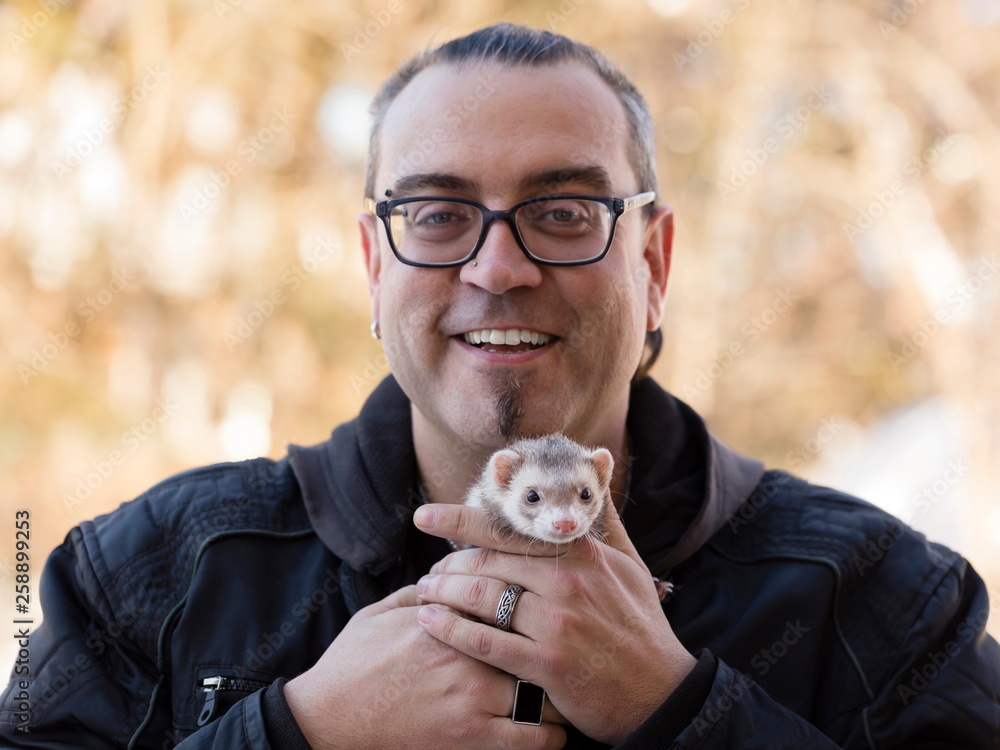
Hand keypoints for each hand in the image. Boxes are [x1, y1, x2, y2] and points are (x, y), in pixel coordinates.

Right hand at [283, 585, 566, 749]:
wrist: (328, 719)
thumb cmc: (352, 663)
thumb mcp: (382, 613)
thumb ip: (420, 593)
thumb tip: (445, 575)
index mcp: (450, 617)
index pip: (511, 597)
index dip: (538, 600)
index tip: (553, 605)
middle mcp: (469, 653)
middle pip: (536, 640)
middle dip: (559, 643)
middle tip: (576, 646)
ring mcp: (473, 697)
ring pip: (544, 690)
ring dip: (561, 691)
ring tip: (571, 689)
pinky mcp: (471, 738)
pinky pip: (532, 738)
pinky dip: (551, 735)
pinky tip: (556, 730)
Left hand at [412, 504, 696, 744]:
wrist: (663, 694)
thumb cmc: (642, 627)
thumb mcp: (629, 565)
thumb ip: (604, 519)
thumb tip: (597, 463)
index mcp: (582, 554)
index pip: (510, 530)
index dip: (460, 520)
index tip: (423, 515)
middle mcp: (567, 581)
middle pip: (488, 562)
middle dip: (448, 564)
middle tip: (428, 572)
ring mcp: (557, 622)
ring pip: (482, 597)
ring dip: (443, 594)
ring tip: (423, 595)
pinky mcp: (547, 663)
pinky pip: (485, 641)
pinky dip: (451, 630)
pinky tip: (430, 624)